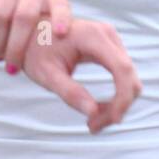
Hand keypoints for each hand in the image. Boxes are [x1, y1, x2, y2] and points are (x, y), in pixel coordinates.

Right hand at [0, 0, 71, 70]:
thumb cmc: (33, 4)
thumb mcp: (48, 11)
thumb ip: (52, 34)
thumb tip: (60, 71)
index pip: (60, 6)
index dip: (62, 19)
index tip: (62, 33)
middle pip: (24, 18)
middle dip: (16, 48)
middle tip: (12, 70)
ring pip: (0, 16)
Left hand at [21, 19, 141, 133]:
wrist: (28, 30)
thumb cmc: (34, 50)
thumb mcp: (46, 74)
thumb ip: (69, 92)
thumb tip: (93, 113)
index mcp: (93, 36)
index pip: (122, 69)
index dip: (122, 98)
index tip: (111, 121)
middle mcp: (107, 34)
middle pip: (129, 76)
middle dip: (118, 106)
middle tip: (93, 127)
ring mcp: (111, 39)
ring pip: (129, 78)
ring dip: (117, 104)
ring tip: (93, 122)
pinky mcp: (110, 47)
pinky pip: (123, 75)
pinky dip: (115, 95)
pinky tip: (97, 109)